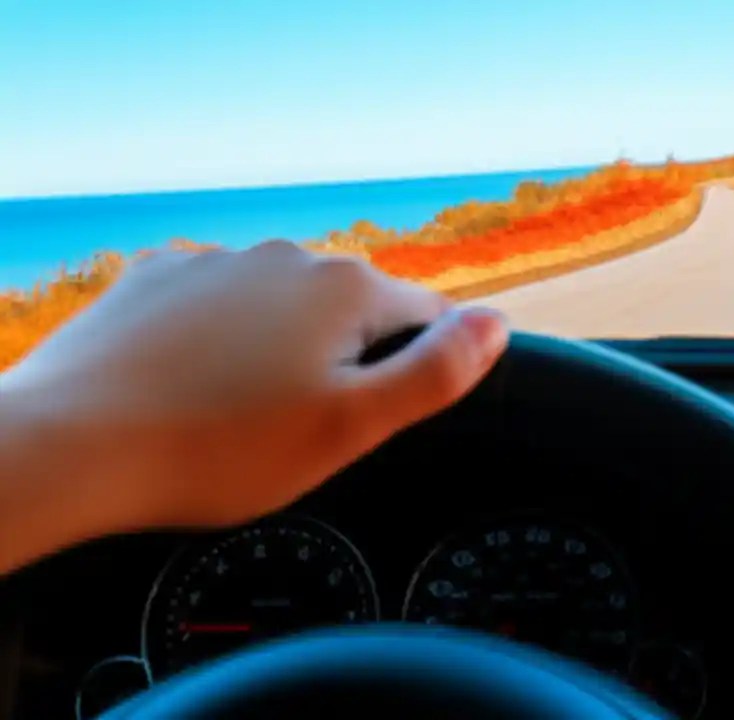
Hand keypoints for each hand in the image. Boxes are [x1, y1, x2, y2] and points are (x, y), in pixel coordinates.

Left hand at [0, 241, 506, 571]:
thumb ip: (436, 373)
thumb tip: (496, 324)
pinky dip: (224, 339)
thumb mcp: (351, 427)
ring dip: (287, 348)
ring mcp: (218, 262)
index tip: (385, 415)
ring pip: (287, 306)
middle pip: (358, 309)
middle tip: (310, 429)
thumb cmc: (215, 447)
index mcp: (345, 288)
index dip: (425, 369)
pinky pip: (222, 304)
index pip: (432, 317)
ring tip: (246, 416)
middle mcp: (286, 256)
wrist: (70, 445)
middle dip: (351, 360)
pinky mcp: (160, 277)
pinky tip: (197, 386)